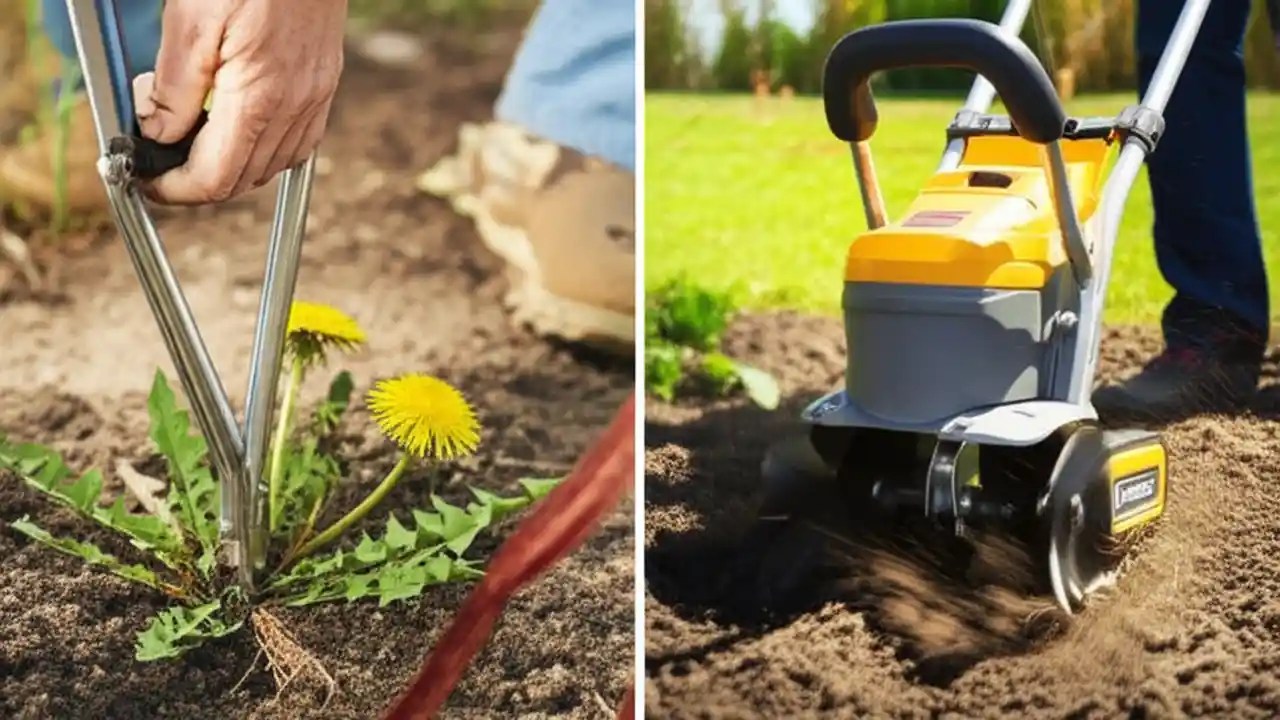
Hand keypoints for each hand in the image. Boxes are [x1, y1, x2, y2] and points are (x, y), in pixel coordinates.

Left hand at [132, 0, 346, 204]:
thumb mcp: (190, 19)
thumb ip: (174, 86)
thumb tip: (159, 133)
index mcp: (259, 98)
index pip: (216, 177)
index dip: (176, 190)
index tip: (146, 180)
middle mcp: (295, 106)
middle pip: (245, 179)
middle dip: (197, 179)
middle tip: (159, 153)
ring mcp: (316, 96)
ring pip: (274, 165)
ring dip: (232, 166)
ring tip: (194, 136)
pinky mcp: (324, 82)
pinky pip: (298, 140)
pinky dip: (266, 149)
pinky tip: (240, 127)